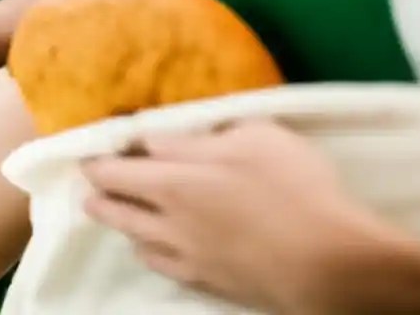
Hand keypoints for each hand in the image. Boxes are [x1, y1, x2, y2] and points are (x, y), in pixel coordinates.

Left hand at [81, 119, 373, 311]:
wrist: (331, 264)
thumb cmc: (294, 188)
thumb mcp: (253, 137)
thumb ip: (199, 138)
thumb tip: (158, 140)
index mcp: (171, 181)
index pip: (112, 171)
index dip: (95, 161)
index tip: (88, 154)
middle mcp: (166, 222)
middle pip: (113, 209)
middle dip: (98, 195)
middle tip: (92, 186)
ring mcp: (185, 256)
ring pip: (135, 240)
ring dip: (123, 223)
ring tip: (120, 213)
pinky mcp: (207, 282)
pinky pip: (162, 266)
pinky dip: (150, 252)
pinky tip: (153, 248)